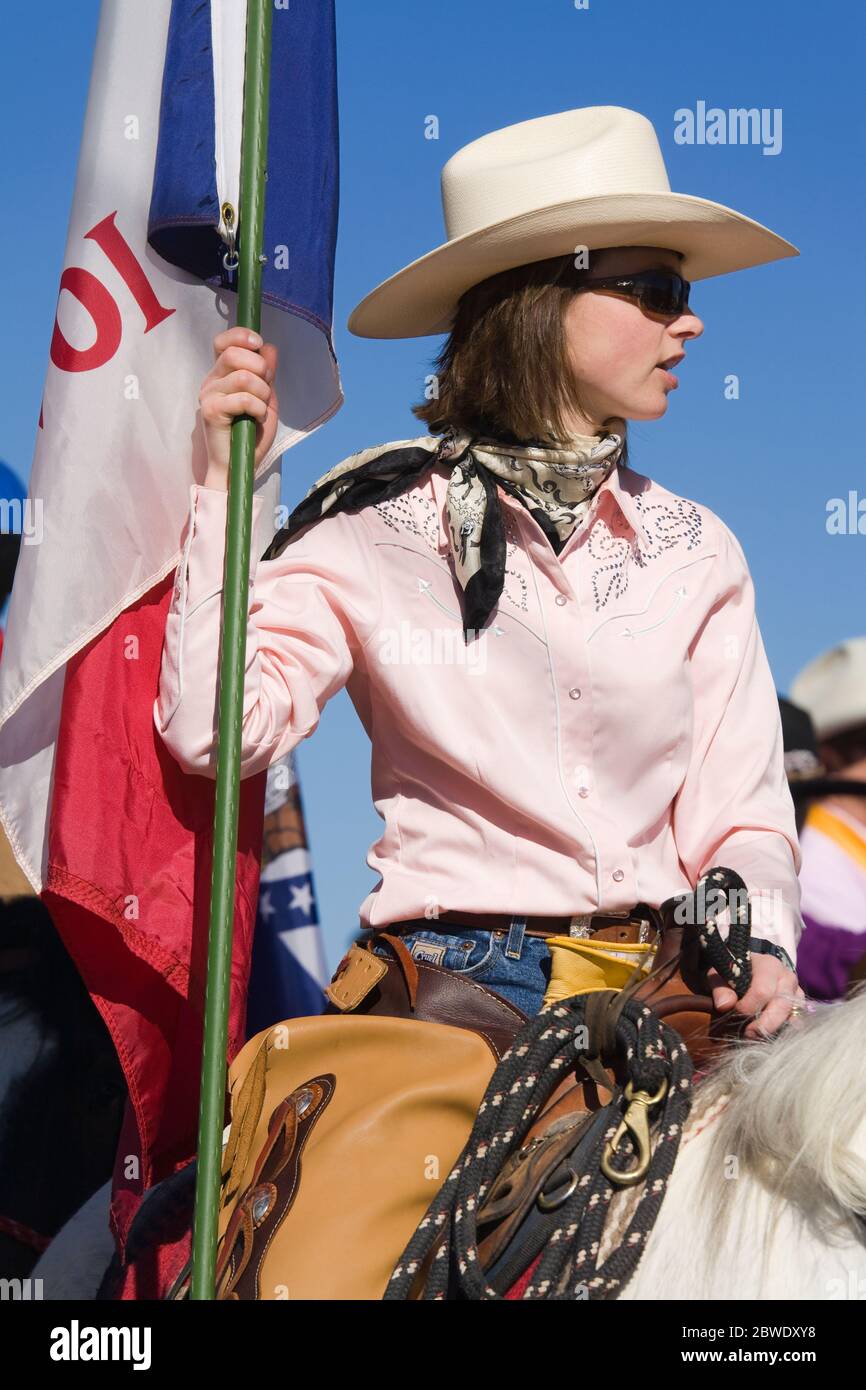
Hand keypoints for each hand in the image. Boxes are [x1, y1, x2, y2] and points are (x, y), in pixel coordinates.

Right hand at [199, 326, 279, 486]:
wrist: (239, 465)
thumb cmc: (250, 434)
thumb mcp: (265, 399)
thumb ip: (267, 374)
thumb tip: (269, 347)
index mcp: (222, 374)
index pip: (223, 341)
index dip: (241, 336)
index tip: (258, 344)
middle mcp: (211, 380)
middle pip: (235, 354)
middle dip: (261, 369)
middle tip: (265, 390)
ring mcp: (208, 395)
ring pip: (244, 376)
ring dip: (262, 393)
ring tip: (260, 410)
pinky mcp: (211, 411)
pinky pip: (243, 398)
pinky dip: (258, 409)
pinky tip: (255, 419)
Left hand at [707, 953, 804, 1039]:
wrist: (750, 970)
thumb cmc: (734, 973)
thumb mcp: (721, 976)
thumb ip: (720, 989)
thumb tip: (725, 1006)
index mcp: (768, 966)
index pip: (762, 991)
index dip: (748, 1007)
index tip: (735, 1013)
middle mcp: (787, 977)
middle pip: (782, 1006)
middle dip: (764, 1024)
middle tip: (748, 1034)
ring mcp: (796, 992)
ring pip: (792, 1015)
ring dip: (775, 1029)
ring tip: (758, 1036)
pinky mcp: (799, 1006)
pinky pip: (797, 1021)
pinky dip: (784, 1030)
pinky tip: (771, 1035)